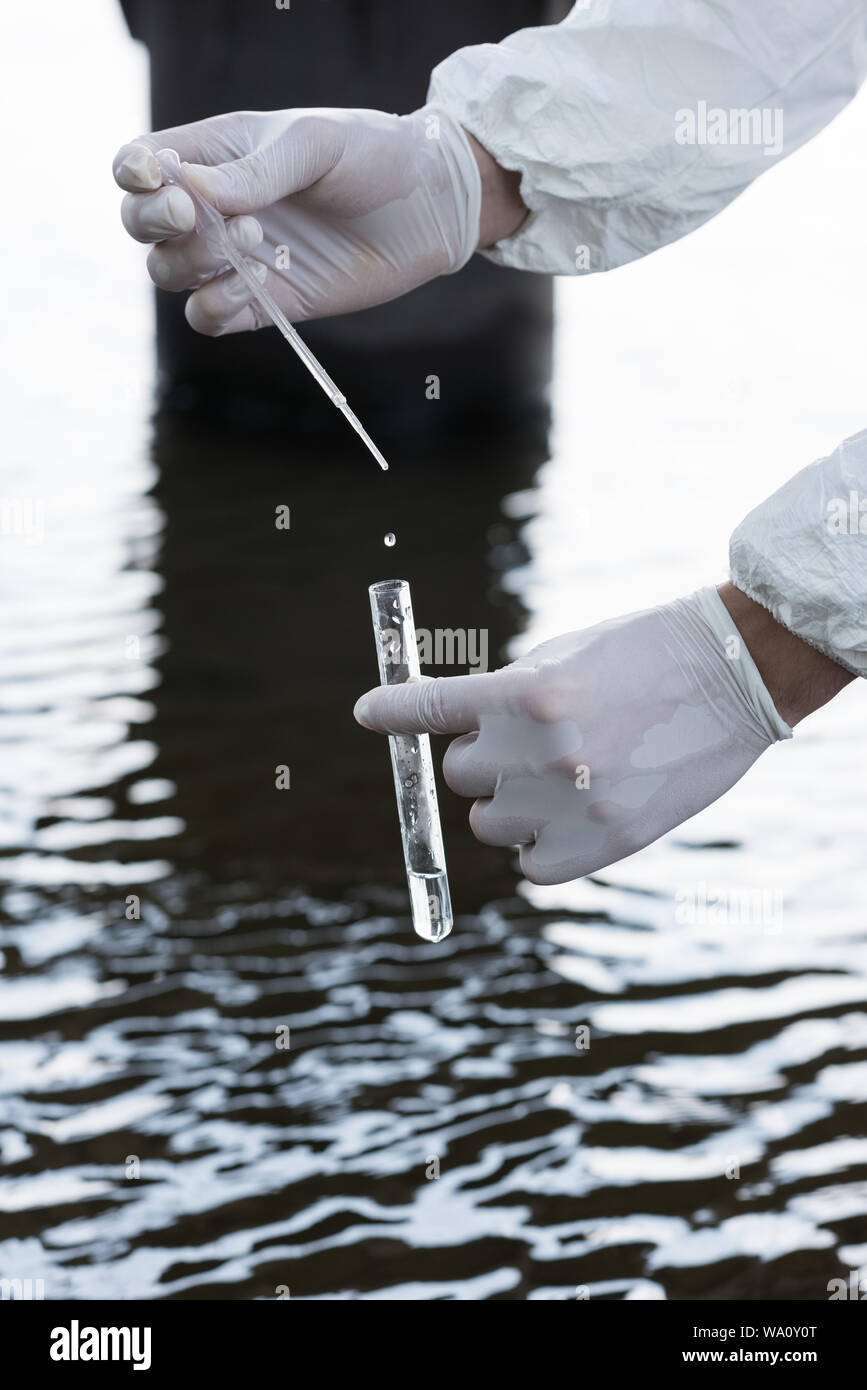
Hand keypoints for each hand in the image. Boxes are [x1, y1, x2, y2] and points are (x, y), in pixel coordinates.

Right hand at [112, 105, 482, 334]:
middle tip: (195, 216)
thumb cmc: (371, 157)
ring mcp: (234, 259)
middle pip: (141, 224)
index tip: (161, 180)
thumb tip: (189, 191)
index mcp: (215, 155)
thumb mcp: (313, 145)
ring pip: (167, 273)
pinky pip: (207, 317)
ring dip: (190, 262)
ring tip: (252, 241)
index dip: (132, 175)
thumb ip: (253, 171)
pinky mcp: (262, 303)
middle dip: (153, 223)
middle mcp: (214, 209)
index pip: (140, 164)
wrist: (426, 209)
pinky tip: (253, 286)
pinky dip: (214, 307)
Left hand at [354, 586, 794, 884]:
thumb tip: (463, 732)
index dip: (394, 711)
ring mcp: (574, 804)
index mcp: (528, 694)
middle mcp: (542, 752)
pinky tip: (574, 812)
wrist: (733, 677)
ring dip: (509, 803)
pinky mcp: (605, 845)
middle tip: (525, 739)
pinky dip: (541, 845)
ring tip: (561, 775)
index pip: (433, 708)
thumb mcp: (564, 655)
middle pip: (461, 775)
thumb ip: (505, 696)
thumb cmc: (644, 653)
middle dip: (482, 756)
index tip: (369, 713)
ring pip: (490, 824)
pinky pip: (532, 866)